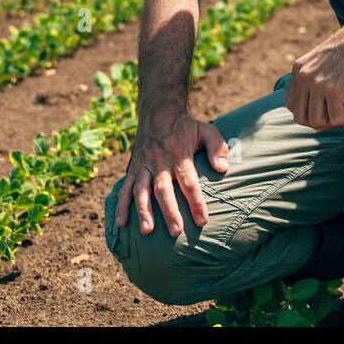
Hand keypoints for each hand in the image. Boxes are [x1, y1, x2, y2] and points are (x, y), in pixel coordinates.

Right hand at [113, 109, 228, 236]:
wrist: (159, 111)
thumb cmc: (186, 126)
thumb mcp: (207, 130)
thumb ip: (218, 148)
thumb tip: (223, 168)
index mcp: (179, 155)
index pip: (189, 182)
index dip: (195, 202)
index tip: (202, 220)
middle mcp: (160, 162)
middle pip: (163, 189)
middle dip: (169, 211)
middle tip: (176, 232)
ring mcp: (144, 166)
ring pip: (141, 190)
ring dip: (143, 211)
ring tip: (147, 231)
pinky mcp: (134, 168)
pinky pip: (125, 188)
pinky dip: (121, 206)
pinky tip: (120, 224)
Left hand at [285, 17, 343, 130]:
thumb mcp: (323, 62)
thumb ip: (314, 80)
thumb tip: (314, 116)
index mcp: (298, 69)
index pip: (292, 105)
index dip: (309, 113)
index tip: (328, 109)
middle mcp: (304, 77)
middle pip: (301, 118)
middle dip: (321, 122)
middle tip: (340, 113)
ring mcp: (317, 84)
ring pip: (317, 123)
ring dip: (336, 121)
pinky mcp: (334, 90)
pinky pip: (338, 119)